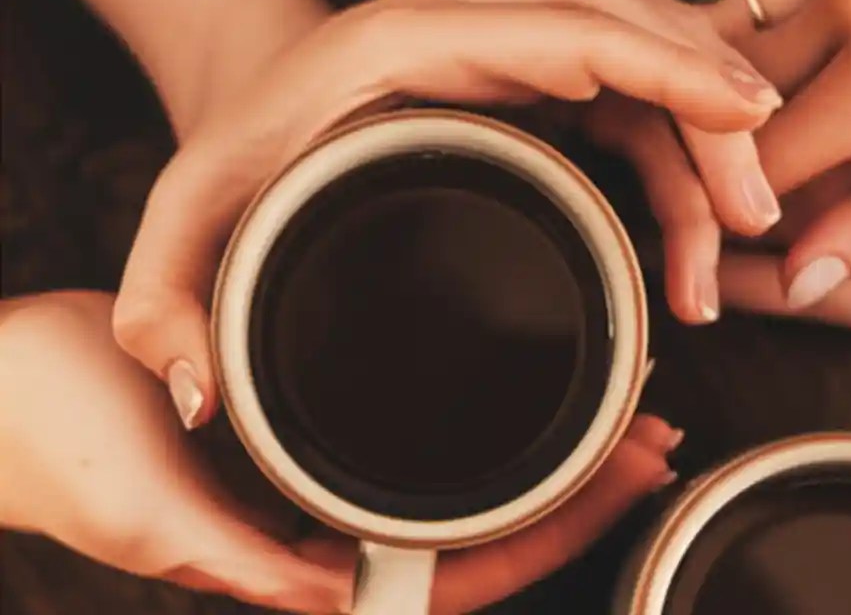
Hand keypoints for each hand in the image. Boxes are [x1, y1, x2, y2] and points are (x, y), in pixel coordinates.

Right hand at [0, 291, 680, 612]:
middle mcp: (326, 525)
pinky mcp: (310, 427)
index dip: (547, 536)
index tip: (623, 475)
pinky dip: (485, 419)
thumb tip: (326, 596)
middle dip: (577, 492)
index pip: (453, 571)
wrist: (8, 387)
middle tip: (655, 430)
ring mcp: (324, 479)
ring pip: (461, 486)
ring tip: (622, 406)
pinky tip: (527, 386)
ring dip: (546, 455)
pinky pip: (417, 438)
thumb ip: (237, 561)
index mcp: (300, 561)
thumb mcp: (147, 513)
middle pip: (481, 531)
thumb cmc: (60, 450)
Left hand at [110, 0, 783, 427]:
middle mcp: (478, 23)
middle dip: (707, 111)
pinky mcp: (541, 79)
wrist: (258, 85)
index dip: (662, 63)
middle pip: (629, 30)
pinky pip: (634, 103)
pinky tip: (700, 236)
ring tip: (741, 241)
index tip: (740, 112)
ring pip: (646, 63)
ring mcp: (518, 46)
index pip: (565, 25)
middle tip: (758, 210)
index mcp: (408, 40)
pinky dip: (680, 162)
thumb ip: (166, 302)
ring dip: (705, 145)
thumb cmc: (238, 143)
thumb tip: (201, 393)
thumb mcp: (184, 219)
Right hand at [705, 0, 850, 307]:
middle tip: (762, 178)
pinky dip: (757, 11)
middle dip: (734, 149)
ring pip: (726, 30)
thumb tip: (803, 282)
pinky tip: (801, 36)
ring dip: (736, 81)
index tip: (762, 227)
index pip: (768, 161)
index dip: (750, 207)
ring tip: (776, 113)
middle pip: (729, 98)